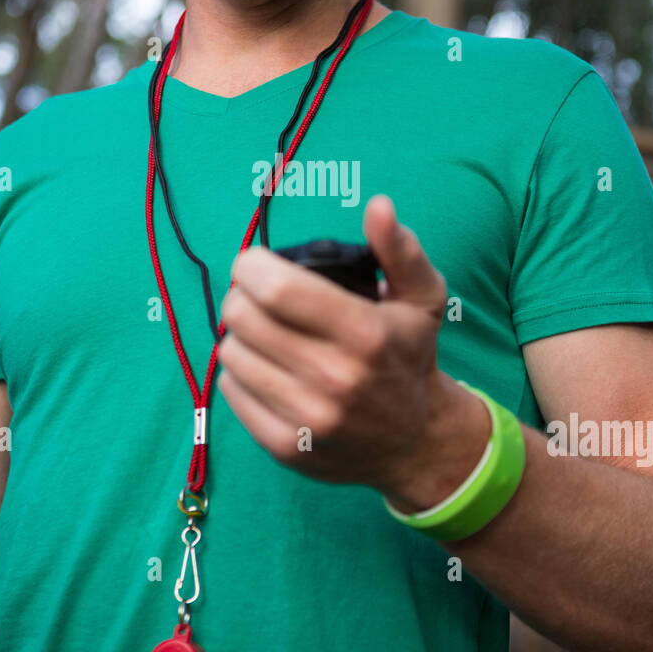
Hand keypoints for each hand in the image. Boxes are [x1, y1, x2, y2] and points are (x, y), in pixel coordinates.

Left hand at [216, 194, 488, 504]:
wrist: (416, 443)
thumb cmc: (411, 358)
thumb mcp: (422, 299)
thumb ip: (399, 249)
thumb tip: (378, 205)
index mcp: (365, 334)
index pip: (274, 288)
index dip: (252, 266)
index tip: (258, 264)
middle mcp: (334, 378)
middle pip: (242, 317)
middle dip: (242, 296)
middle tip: (261, 298)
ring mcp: (307, 417)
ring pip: (231, 352)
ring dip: (241, 336)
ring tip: (267, 334)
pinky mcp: (284, 446)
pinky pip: (230, 391)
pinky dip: (241, 374)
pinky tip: (269, 369)